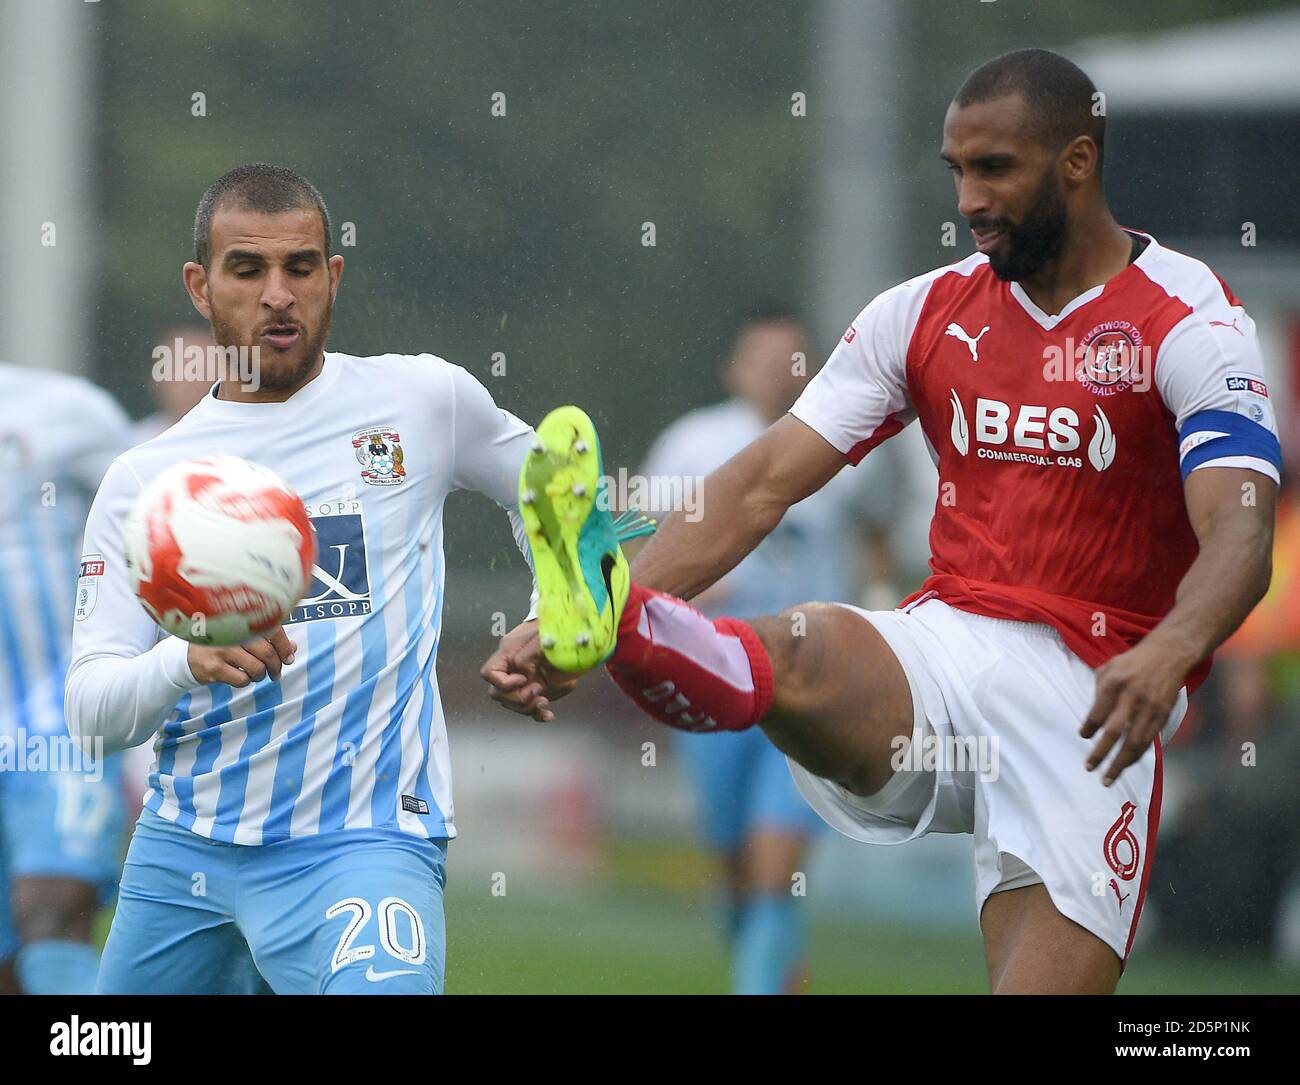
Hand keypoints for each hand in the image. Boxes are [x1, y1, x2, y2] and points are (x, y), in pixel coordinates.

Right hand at [187, 626, 297, 687]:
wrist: (187, 655)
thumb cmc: (222, 644)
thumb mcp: (244, 636)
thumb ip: (269, 639)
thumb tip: (293, 648)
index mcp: (241, 620)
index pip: (272, 631)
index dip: (285, 646)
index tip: (289, 657)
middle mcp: (231, 633)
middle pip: (267, 652)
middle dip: (276, 666)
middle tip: (276, 672)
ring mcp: (221, 650)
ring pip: (257, 668)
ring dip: (262, 675)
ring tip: (258, 674)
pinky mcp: (214, 668)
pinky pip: (242, 680)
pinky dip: (247, 681)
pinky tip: (242, 676)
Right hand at [480, 620, 579, 721]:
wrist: (570, 631)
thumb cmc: (554, 629)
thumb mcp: (542, 638)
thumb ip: (528, 655)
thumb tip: (523, 674)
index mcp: (508, 653)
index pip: (489, 673)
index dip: (503, 682)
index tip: (523, 679)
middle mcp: (513, 668)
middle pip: (499, 694)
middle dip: (517, 698)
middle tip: (539, 691)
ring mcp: (525, 680)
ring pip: (513, 704)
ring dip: (529, 707)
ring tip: (545, 702)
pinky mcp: (538, 688)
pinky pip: (531, 708)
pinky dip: (538, 714)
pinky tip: (549, 715)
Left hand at [1079, 640, 1186, 785]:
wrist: (1168, 655)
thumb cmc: (1132, 663)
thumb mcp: (1108, 668)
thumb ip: (1098, 692)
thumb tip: (1091, 721)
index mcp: (1114, 684)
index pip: (1098, 713)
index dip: (1089, 727)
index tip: (1083, 736)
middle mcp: (1132, 698)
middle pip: (1114, 732)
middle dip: (1100, 753)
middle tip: (1089, 767)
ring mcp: (1150, 708)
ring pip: (1134, 742)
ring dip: (1120, 763)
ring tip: (1108, 778)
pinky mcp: (1163, 715)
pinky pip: (1148, 740)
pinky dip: (1136, 755)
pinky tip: (1126, 764)